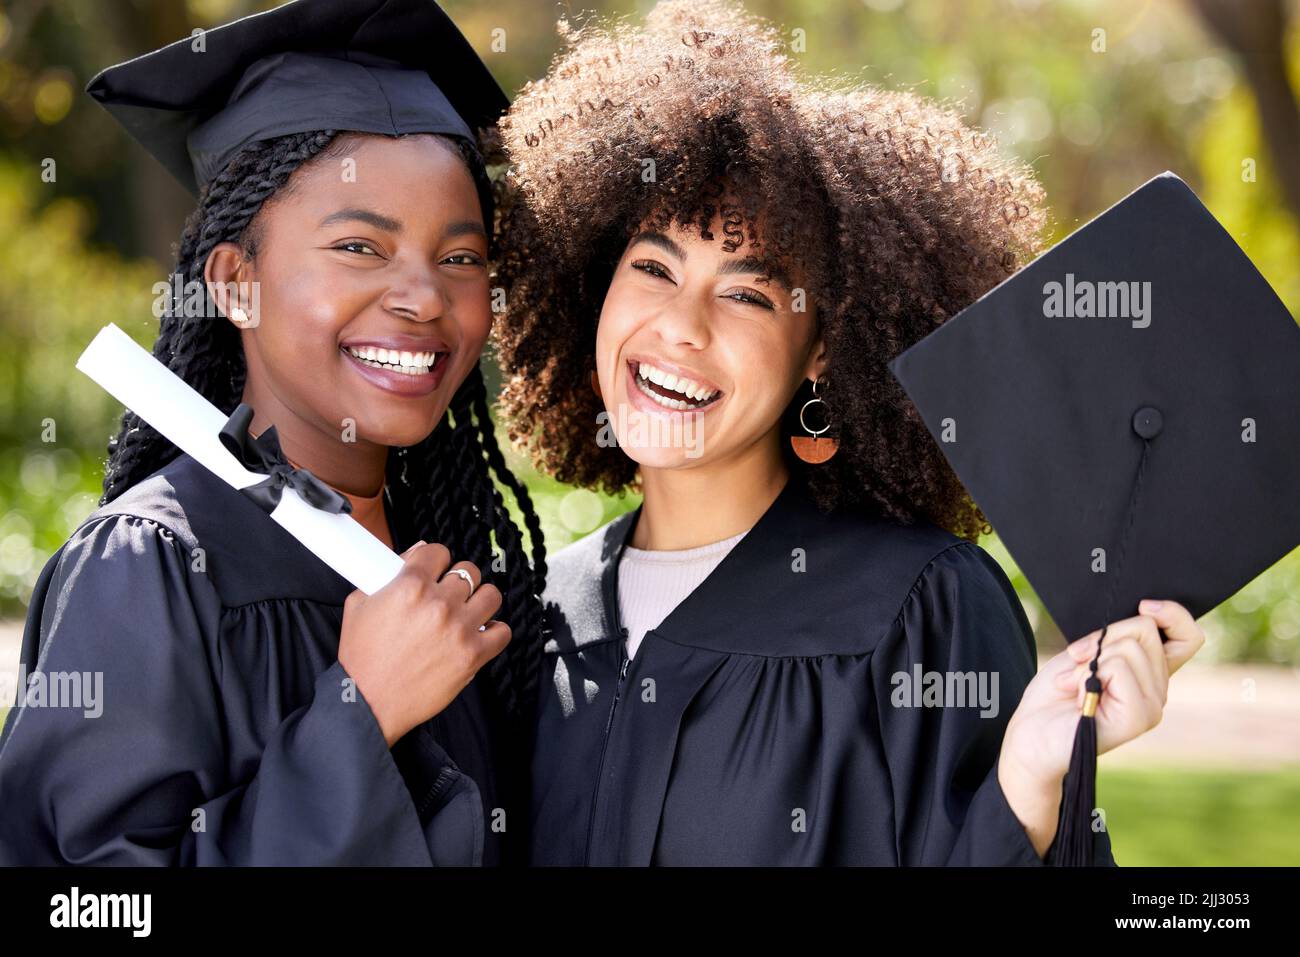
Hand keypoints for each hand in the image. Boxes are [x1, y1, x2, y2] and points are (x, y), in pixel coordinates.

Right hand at [337, 541, 511, 746]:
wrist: (367, 704)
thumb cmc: (361, 657)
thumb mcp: (359, 604)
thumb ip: (385, 572)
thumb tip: (418, 551)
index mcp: (410, 586)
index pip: (438, 551)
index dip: (435, 560)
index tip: (434, 571)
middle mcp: (438, 604)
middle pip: (468, 571)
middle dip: (457, 580)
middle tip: (448, 595)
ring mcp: (459, 629)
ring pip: (490, 595)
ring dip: (480, 600)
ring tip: (467, 611)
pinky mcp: (473, 655)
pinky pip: (503, 631)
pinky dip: (494, 631)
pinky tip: (480, 633)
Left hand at [997, 599, 1205, 856]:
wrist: (1030, 736)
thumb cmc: (1055, 695)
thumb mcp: (1087, 653)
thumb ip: (1117, 639)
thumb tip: (1144, 616)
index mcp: (1148, 674)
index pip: (1188, 637)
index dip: (1173, 613)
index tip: (1144, 606)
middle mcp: (1157, 691)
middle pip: (1145, 630)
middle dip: (1101, 637)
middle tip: (1076, 662)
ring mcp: (1151, 707)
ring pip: (1129, 647)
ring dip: (1088, 660)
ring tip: (1072, 685)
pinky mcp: (1138, 718)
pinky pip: (1117, 668)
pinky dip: (1085, 675)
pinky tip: (1076, 698)